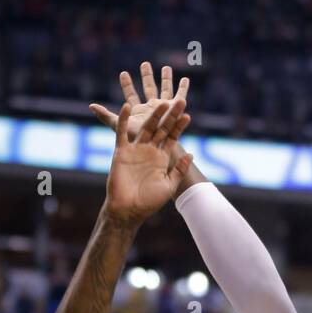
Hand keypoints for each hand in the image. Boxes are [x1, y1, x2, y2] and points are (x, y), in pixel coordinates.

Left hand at [91, 62, 190, 162]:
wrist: (156, 152)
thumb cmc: (136, 143)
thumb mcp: (118, 126)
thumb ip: (106, 116)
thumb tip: (90, 105)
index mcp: (138, 111)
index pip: (131, 95)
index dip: (127, 85)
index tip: (124, 73)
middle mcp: (151, 109)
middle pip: (148, 89)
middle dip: (147, 76)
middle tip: (145, 64)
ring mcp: (163, 109)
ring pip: (165, 90)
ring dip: (166, 79)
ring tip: (166, 67)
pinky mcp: (175, 111)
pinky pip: (180, 98)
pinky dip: (182, 88)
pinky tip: (185, 79)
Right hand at [104, 99, 192, 225]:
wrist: (129, 210)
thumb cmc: (149, 202)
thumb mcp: (169, 185)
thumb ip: (178, 170)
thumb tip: (191, 154)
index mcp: (161, 158)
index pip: (172, 137)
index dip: (179, 127)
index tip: (187, 115)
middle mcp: (149, 150)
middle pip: (161, 129)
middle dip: (170, 116)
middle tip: (179, 102)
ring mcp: (135, 149)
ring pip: (145, 128)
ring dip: (154, 116)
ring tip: (163, 103)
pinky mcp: (121, 151)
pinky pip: (121, 132)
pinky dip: (122, 120)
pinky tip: (127, 107)